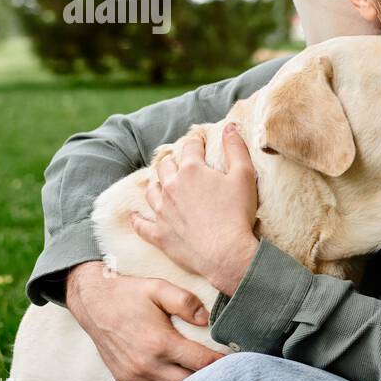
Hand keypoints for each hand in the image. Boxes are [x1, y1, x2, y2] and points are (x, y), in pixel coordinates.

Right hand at [65, 261, 222, 380]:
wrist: (92, 302)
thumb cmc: (129, 294)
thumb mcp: (158, 288)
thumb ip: (185, 301)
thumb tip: (207, 319)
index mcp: (160, 343)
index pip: (201, 362)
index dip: (222, 364)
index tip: (238, 363)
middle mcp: (147, 365)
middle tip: (229, 380)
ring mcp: (134, 376)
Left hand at [132, 124, 258, 295]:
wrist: (226, 253)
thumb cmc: (237, 214)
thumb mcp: (244, 176)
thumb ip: (236, 148)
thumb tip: (230, 127)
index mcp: (191, 170)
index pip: (190, 147)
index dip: (196, 142)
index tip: (200, 143)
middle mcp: (171, 187)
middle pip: (165, 166)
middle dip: (173, 161)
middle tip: (181, 163)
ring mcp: (161, 211)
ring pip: (151, 191)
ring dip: (157, 184)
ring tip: (162, 184)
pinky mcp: (158, 233)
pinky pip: (141, 224)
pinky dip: (138, 219)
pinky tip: (137, 217)